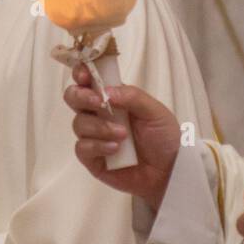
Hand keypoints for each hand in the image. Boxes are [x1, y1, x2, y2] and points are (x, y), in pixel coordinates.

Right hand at [63, 64, 180, 209]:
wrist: (169, 171)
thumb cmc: (164, 136)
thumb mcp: (154, 111)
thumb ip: (132, 96)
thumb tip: (105, 91)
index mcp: (113, 97)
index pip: (90, 79)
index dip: (82, 73)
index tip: (85, 76)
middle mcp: (99, 114)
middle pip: (73, 98)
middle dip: (81, 97)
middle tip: (100, 103)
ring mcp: (93, 136)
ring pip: (78, 123)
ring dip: (99, 127)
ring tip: (122, 135)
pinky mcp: (92, 158)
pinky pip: (82, 148)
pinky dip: (97, 146)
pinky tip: (115, 149)